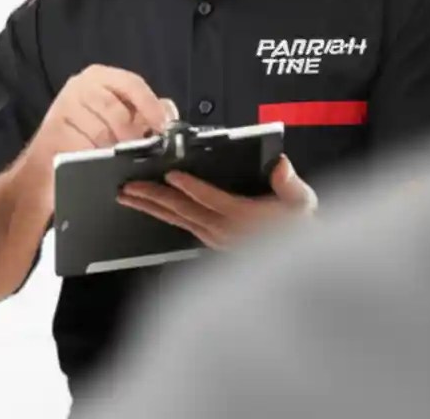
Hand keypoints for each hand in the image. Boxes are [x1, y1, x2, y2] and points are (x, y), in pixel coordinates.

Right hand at [20, 65, 171, 204]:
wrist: (47, 164)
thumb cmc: (87, 137)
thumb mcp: (119, 119)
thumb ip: (144, 111)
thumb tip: (169, 112)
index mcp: (99, 76)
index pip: (132, 83)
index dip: (150, 106)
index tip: (162, 127)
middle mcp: (80, 85)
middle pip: (117, 110)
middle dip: (130, 134)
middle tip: (135, 150)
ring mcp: (64, 107)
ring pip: (102, 131)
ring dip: (112, 149)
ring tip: (112, 156)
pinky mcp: (53, 131)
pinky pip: (85, 147)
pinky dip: (94, 156)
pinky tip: (93, 160)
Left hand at [117, 155, 316, 249]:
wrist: (298, 264)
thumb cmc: (299, 229)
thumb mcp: (302, 204)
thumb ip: (289, 183)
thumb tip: (281, 164)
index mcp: (243, 217)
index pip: (211, 200)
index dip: (191, 187)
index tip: (172, 176)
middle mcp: (223, 230)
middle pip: (183, 210)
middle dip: (153, 197)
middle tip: (128, 187)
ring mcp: (214, 238)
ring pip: (177, 220)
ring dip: (150, 207)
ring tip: (127, 196)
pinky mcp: (211, 242)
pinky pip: (181, 227)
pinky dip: (163, 216)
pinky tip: (150, 208)